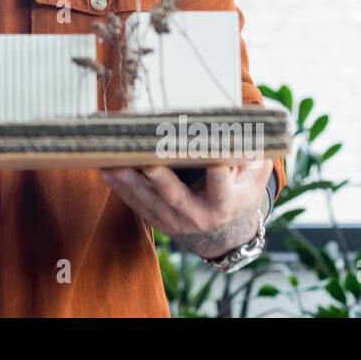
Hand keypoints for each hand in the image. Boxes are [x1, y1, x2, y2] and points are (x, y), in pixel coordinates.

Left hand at [100, 159, 272, 260]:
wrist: (225, 234)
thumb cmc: (240, 193)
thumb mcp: (254, 176)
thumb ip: (252, 153)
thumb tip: (246, 124)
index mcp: (225, 204)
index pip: (221, 187)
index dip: (217, 174)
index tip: (212, 158)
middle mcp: (199, 216)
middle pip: (177, 198)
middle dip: (161, 180)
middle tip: (148, 161)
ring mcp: (175, 221)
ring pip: (150, 201)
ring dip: (130, 182)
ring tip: (113, 162)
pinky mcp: (157, 221)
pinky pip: (136, 204)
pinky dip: (120, 188)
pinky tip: (105, 170)